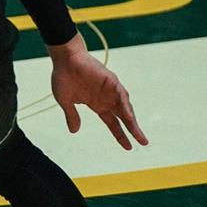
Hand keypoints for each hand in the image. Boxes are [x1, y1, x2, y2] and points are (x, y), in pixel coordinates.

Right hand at [48, 34, 146, 149]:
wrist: (65, 59)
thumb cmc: (63, 77)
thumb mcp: (66, 101)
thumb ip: (72, 116)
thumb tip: (74, 131)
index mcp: (97, 105)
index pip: (112, 123)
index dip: (120, 135)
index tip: (128, 147)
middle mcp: (107, 99)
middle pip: (124, 118)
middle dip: (133, 131)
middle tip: (143, 143)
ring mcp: (111, 91)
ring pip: (126, 108)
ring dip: (132, 121)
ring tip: (137, 133)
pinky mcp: (112, 82)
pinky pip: (122, 96)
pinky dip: (126, 107)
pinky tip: (129, 117)